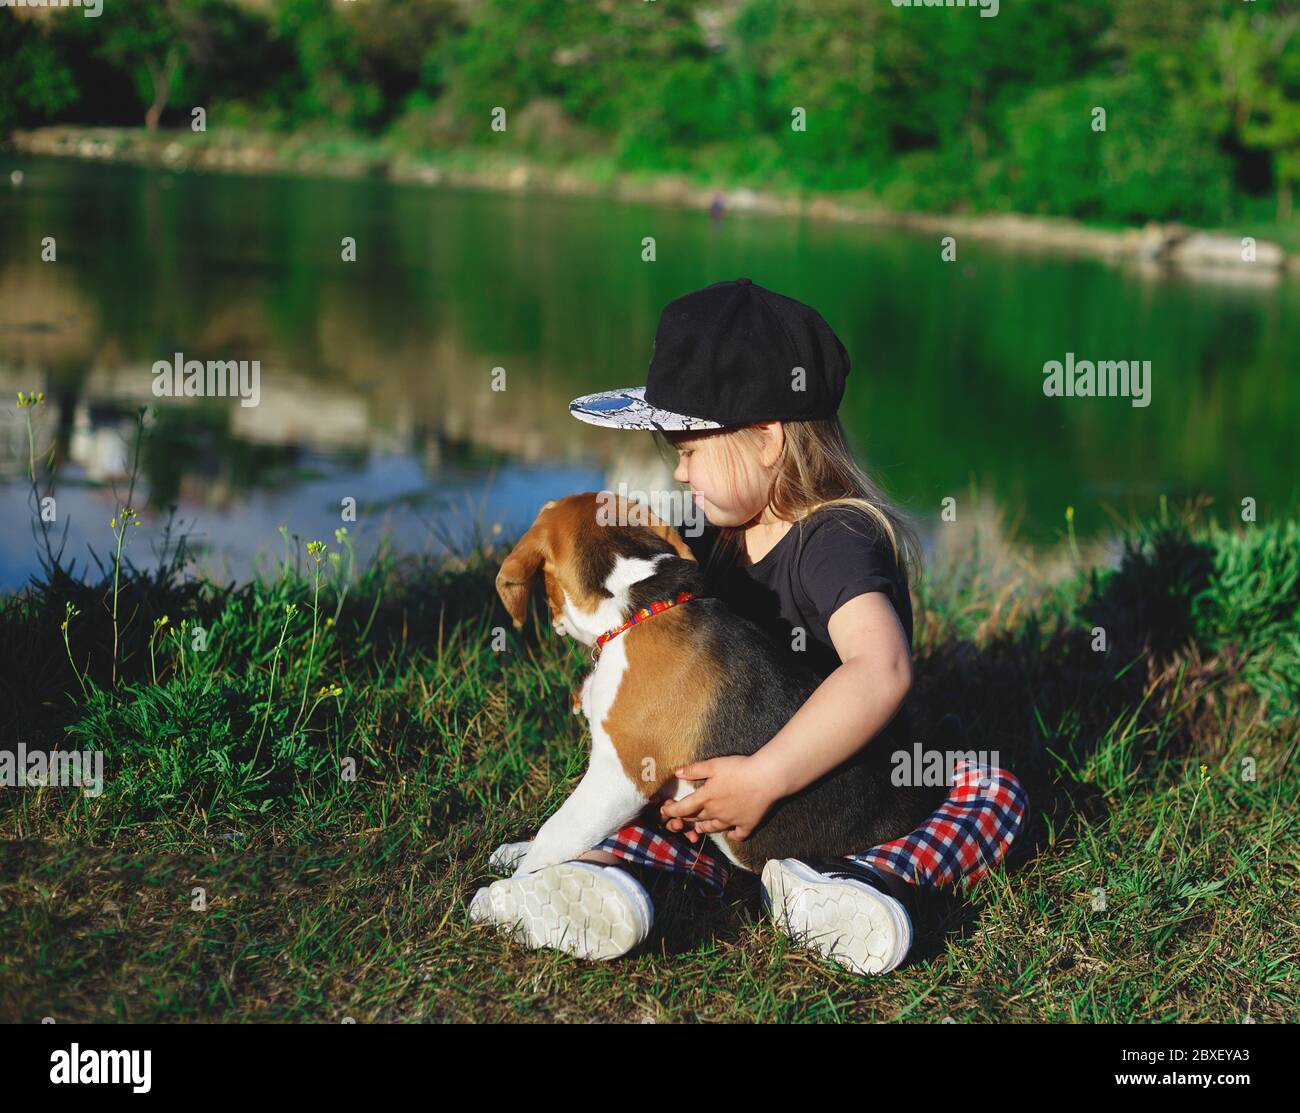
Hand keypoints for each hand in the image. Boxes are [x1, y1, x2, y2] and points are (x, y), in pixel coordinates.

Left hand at [658, 755, 775, 842]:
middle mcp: (716, 812)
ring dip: (705, 828)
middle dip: (686, 819)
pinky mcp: (747, 825)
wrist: (766, 779)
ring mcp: (731, 821)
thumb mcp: (714, 764)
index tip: (664, 812)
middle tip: (681, 818)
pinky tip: (731, 834)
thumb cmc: (739, 769)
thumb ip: (694, 770)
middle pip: (697, 818)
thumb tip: (677, 773)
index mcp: (706, 797)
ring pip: (714, 828)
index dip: (671, 811)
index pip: (683, 808)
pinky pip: (737, 835)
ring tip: (700, 827)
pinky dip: (732, 836)